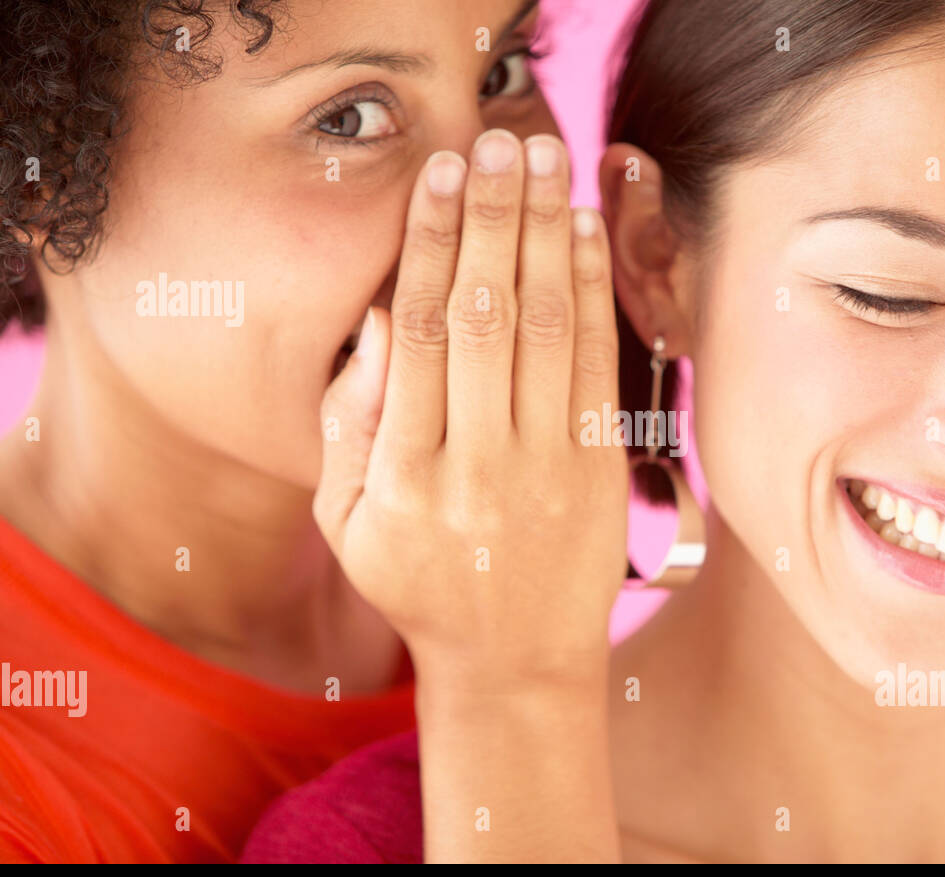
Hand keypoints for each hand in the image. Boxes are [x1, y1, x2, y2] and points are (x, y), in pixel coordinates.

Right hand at [314, 129, 627, 685]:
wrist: (514, 662)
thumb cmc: (422, 585)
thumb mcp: (347, 522)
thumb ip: (350, 425)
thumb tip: (378, 321)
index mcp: (402, 475)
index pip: (417, 335)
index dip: (430, 246)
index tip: (440, 179)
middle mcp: (476, 466)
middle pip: (486, 317)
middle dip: (492, 220)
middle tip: (497, 146)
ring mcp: (544, 469)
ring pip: (547, 330)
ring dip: (546, 236)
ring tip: (544, 164)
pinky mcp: (597, 473)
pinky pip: (596, 368)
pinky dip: (594, 294)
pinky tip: (585, 233)